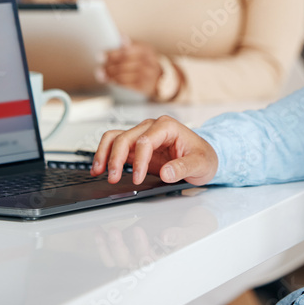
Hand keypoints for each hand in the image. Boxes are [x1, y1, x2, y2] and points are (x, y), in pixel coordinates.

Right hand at [90, 116, 217, 185]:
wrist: (205, 157)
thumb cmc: (204, 156)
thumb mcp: (200, 164)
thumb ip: (184, 168)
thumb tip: (166, 173)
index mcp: (167, 126)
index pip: (145, 140)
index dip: (138, 160)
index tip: (137, 178)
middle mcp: (152, 127)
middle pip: (125, 137)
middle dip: (116, 158)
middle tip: (113, 178)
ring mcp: (142, 135)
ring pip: (115, 138)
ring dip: (105, 154)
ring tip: (99, 172)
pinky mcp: (136, 147)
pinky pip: (115, 146)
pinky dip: (105, 155)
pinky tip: (100, 169)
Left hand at [100, 38, 161, 96]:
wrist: (157, 77)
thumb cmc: (143, 61)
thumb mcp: (139, 50)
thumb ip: (128, 44)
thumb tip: (120, 35)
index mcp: (146, 49)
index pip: (126, 51)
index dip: (112, 54)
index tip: (99, 56)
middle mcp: (149, 62)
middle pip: (123, 64)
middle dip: (109, 66)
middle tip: (99, 68)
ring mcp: (148, 75)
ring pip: (123, 76)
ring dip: (110, 76)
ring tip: (101, 75)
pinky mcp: (145, 87)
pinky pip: (127, 86)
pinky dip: (116, 83)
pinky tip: (110, 81)